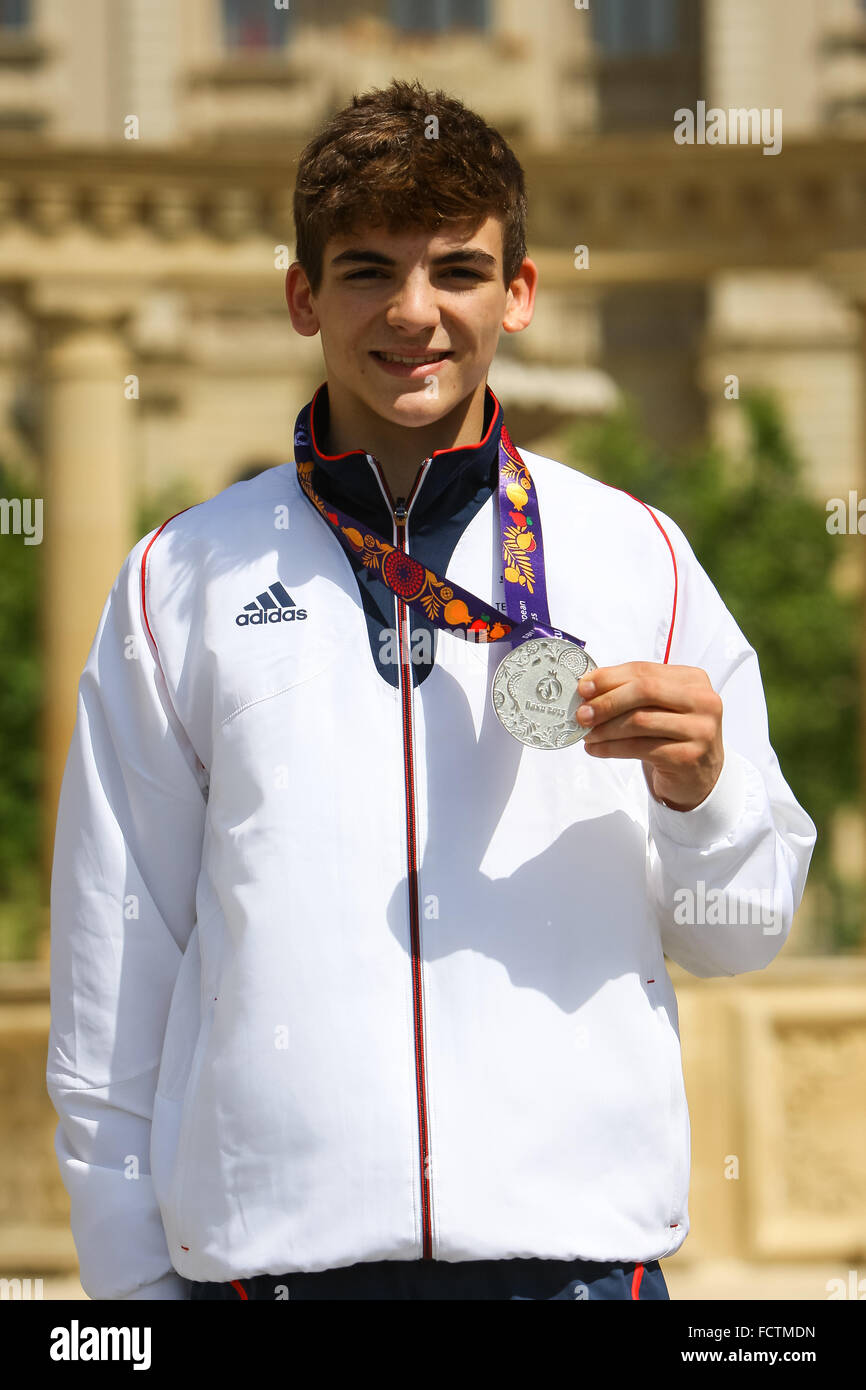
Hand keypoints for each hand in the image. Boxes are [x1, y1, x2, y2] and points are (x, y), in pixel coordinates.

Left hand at [576, 661, 723, 811]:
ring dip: (606, 728)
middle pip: (644, 691)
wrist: (699, 775)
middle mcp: (702, 700)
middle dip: (607, 702)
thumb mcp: (659, 706)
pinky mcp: (689, 756)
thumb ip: (631, 691)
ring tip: (587, 734)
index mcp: (693, 679)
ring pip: (640, 721)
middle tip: (582, 714)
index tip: (583, 688)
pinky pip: (640, 748)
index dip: (610, 677)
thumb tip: (588, 687)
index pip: (644, 671)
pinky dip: (611, 748)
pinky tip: (596, 749)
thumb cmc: (672, 734)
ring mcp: (699, 729)